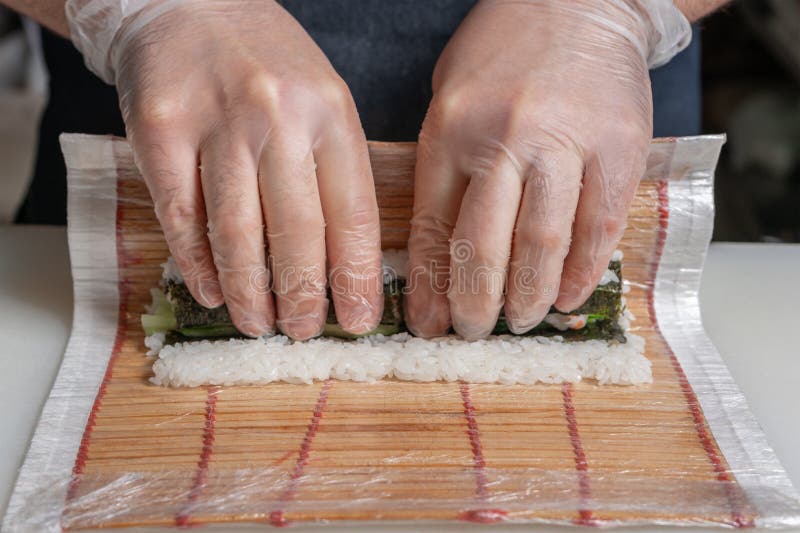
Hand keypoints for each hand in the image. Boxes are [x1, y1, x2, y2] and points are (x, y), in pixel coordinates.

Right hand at [67, 0, 382, 339]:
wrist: (187, 4)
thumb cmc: (266, 64)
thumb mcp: (321, 100)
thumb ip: (335, 169)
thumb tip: (345, 260)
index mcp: (330, 112)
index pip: (354, 213)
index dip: (358, 277)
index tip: (360, 319)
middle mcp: (277, 117)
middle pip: (297, 231)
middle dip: (303, 295)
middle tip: (303, 331)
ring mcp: (216, 124)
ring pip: (237, 233)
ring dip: (250, 292)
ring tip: (258, 324)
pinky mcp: (161, 132)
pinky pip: (182, 217)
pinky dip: (198, 265)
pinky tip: (213, 292)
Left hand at [406, 0, 688, 338]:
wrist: (580, 1)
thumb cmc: (505, 52)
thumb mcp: (451, 98)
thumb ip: (443, 167)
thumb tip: (436, 252)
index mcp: (452, 128)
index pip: (433, 225)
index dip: (428, 284)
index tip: (426, 321)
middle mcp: (507, 138)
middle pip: (484, 244)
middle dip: (474, 303)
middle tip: (471, 332)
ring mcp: (567, 143)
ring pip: (542, 244)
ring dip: (528, 298)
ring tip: (517, 324)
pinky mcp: (619, 148)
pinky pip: (599, 227)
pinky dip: (581, 272)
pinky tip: (566, 299)